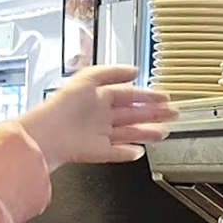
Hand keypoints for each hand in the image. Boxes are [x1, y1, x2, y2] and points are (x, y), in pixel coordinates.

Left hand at [19, 66, 175, 171]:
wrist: (49, 132)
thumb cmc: (63, 104)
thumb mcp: (88, 76)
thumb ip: (112, 72)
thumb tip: (134, 70)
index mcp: (99, 96)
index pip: (129, 95)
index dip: (148, 96)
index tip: (165, 97)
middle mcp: (100, 115)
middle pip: (133, 114)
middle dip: (154, 114)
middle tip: (173, 113)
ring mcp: (99, 134)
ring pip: (129, 133)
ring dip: (147, 133)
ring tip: (164, 132)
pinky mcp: (97, 151)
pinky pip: (116, 152)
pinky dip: (128, 152)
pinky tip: (139, 151)